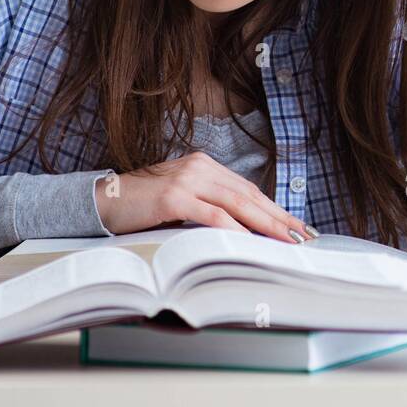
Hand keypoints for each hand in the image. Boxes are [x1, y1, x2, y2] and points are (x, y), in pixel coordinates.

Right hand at [94, 152, 311, 242]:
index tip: (296, 225)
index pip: (248, 189)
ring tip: (286, 240)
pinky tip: (250, 241)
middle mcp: (200, 167)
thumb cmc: (143, 206)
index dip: (274, 208)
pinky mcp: (173, 197)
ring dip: (265, 224)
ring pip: (237, 203)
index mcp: (205, 165)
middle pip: (249, 195)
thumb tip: (244, 229)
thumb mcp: (182, 200)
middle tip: (303, 235)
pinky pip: (212, 214)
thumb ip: (209, 205)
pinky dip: (234, 228)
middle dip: (279, 217)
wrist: (103, 201)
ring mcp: (187, 179)